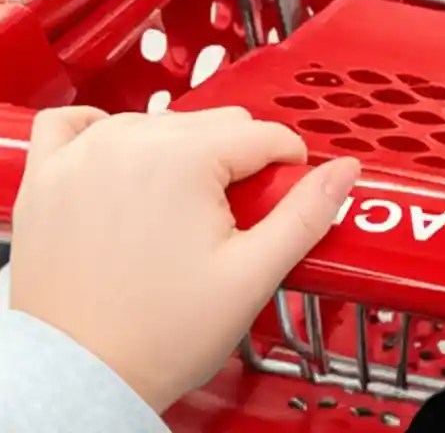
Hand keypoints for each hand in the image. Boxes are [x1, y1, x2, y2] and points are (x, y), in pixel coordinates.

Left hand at [10, 107, 359, 410]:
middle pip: (216, 123)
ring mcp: (80, 156)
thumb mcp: (253, 275)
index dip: (288, 167)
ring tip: (184, 213)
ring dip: (183, 152)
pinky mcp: (46, 175)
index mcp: (181, 158)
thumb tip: (344, 171)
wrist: (82, 374)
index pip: (263, 134)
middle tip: (236, 220)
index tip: (283, 201)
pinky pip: (76, 122)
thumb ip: (306, 214)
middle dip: (238, 162)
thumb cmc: (159, 335)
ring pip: (159, 122)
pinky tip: (126, 166)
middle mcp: (127, 143)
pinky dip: (104, 133)